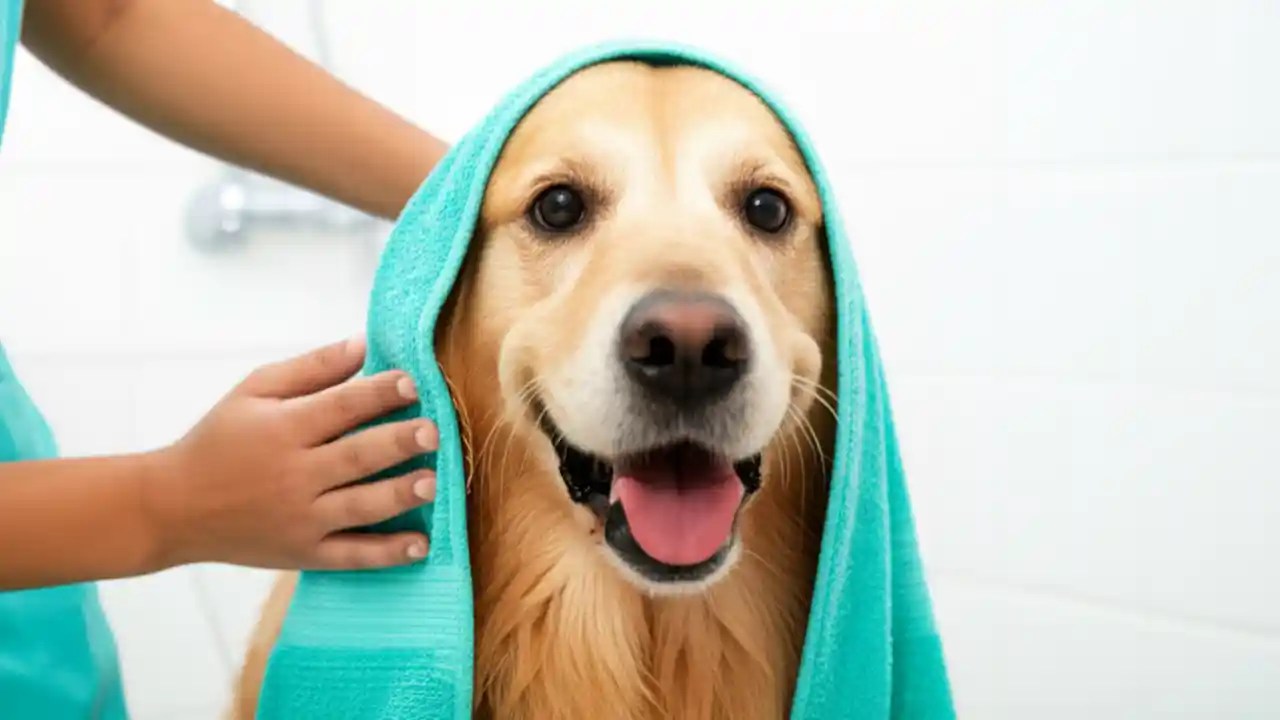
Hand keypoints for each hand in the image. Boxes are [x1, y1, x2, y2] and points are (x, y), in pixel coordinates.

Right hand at [145, 336, 436, 570]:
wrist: (173, 508)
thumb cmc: (219, 439)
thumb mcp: (253, 391)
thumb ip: (311, 368)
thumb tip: (365, 344)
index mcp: (283, 429)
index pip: (340, 407)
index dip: (379, 393)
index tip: (412, 383)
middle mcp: (294, 475)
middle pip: (356, 457)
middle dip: (398, 443)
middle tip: (432, 431)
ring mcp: (300, 518)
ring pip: (360, 507)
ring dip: (399, 495)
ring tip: (433, 483)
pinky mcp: (304, 553)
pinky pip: (352, 556)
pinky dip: (387, 555)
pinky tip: (421, 545)